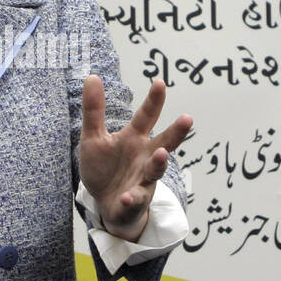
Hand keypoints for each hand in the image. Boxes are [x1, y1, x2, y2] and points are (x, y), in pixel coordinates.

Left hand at [79, 75, 191, 240]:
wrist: (106, 204)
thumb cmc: (104, 168)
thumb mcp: (93, 138)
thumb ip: (94, 110)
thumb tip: (92, 76)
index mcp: (135, 138)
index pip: (146, 116)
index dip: (153, 101)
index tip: (159, 83)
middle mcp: (145, 156)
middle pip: (165, 142)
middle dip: (176, 132)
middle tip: (187, 118)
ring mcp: (144, 179)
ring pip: (155, 171)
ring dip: (159, 163)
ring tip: (161, 154)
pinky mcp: (136, 200)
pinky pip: (135, 198)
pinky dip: (132, 198)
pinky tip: (126, 196)